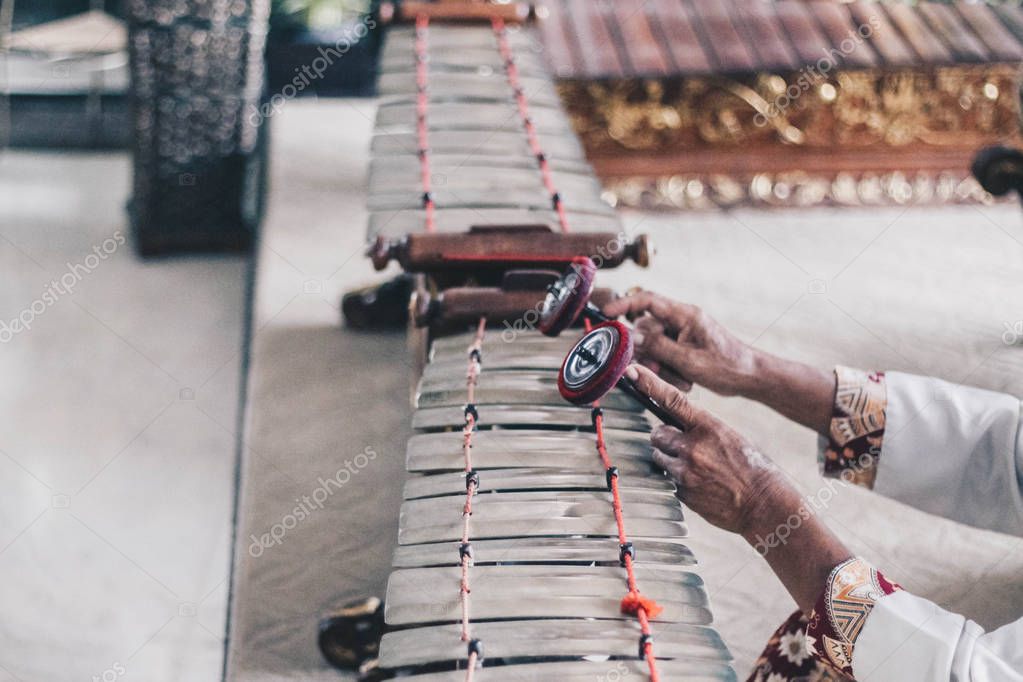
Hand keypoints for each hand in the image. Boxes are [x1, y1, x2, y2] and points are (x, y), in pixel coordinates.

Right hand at [603, 291, 755, 396]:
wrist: (749, 377)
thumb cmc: (727, 366)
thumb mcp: (688, 360)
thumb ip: (658, 347)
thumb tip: (633, 336)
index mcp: (684, 315)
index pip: (647, 300)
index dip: (624, 304)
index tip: (607, 313)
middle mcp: (682, 320)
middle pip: (647, 329)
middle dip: (646, 352)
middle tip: (651, 368)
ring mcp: (683, 333)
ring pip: (654, 345)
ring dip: (660, 364)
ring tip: (678, 377)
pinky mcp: (685, 346)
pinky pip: (665, 354)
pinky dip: (670, 369)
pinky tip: (685, 379)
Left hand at [626, 364, 783, 534]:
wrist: (764, 503)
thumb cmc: (751, 467)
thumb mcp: (729, 437)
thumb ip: (701, 430)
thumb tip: (678, 429)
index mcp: (708, 427)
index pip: (673, 400)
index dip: (650, 384)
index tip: (632, 371)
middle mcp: (693, 447)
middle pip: (657, 434)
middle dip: (665, 440)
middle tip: (685, 448)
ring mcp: (685, 471)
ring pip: (659, 458)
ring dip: (670, 461)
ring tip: (696, 468)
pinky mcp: (682, 492)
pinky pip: (669, 480)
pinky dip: (679, 481)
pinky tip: (701, 484)